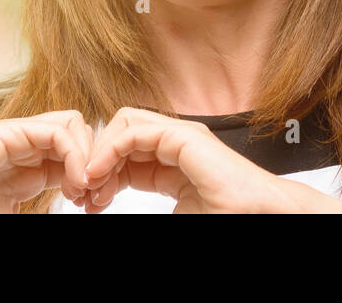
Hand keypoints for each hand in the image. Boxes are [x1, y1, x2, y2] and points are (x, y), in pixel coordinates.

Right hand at [0, 110, 94, 212]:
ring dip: (88, 155)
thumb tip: (76, 209)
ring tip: (82, 187)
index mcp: (33, 167)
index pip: (78, 157)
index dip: (91, 178)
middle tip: (90, 195)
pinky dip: (76, 153)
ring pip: (75, 126)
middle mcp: (30, 147)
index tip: (90, 204)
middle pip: (82, 137)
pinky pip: (59, 130)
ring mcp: (21, 136)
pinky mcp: (12, 130)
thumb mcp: (13, 213)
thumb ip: (40, 209)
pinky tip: (73, 179)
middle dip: (95, 162)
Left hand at [82, 107, 292, 213]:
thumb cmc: (224, 217)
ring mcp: (181, 135)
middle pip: (119, 134)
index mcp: (171, 161)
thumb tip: (106, 211)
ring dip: (99, 153)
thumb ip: (144, 208)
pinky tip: (100, 175)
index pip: (123, 154)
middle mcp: (175, 142)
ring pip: (122, 124)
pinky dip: (109, 149)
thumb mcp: (173, 213)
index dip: (101, 175)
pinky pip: (133, 130)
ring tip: (90, 187)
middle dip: (95, 161)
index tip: (89, 204)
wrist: (258, 216)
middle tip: (83, 196)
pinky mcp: (184, 135)